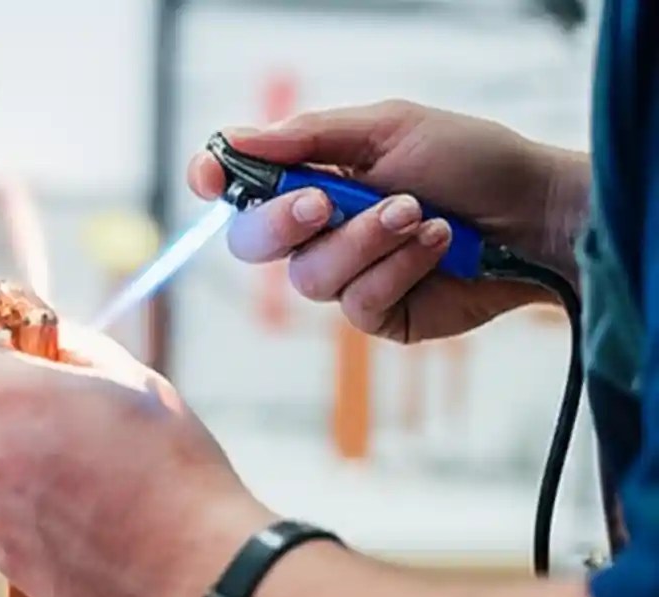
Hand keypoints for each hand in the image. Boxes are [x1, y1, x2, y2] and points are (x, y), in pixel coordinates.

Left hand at [0, 328, 274, 596]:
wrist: (201, 567)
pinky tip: (61, 504)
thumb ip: (73, 351)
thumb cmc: (178, 468)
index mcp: (17, 401)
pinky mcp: (7, 561)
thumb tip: (40, 339)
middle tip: (25, 407)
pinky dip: (6, 505)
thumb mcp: (134, 382)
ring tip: (47, 460)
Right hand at [188, 100, 589, 342]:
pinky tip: (436, 246)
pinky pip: (357, 302)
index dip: (216, 182)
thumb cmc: (472, 162)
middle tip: (326, 201)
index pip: (243, 187)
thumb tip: (236, 139)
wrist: (539, 214)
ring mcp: (348, 275)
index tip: (210, 177)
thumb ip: (311, 137)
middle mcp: (320, 230)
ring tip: (419, 215)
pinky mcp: (380, 314)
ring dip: (363, 240)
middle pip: (252, 242)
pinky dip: (397, 269)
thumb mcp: (390, 128)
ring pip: (308, 276)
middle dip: (283, 220)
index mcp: (315, 177)